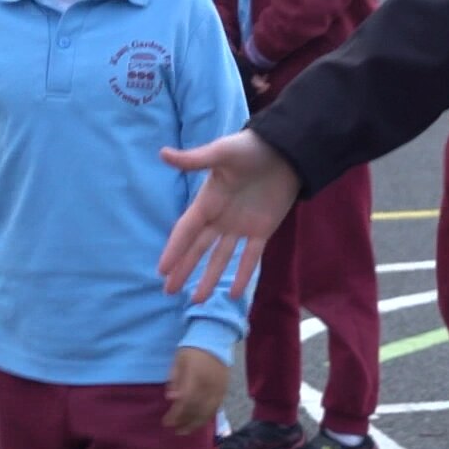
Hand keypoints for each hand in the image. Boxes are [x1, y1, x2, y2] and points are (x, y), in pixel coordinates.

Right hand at [159, 129, 300, 298]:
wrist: (287, 150)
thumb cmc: (250, 148)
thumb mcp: (222, 153)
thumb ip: (195, 160)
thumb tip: (163, 154)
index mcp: (208, 201)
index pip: (186, 231)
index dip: (174, 250)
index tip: (162, 270)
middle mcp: (221, 218)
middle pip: (198, 248)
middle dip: (183, 269)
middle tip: (168, 292)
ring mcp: (241, 226)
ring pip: (221, 257)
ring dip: (209, 278)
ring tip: (196, 300)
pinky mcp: (262, 230)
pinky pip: (251, 257)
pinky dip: (243, 275)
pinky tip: (234, 294)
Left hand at [162, 347, 229, 434]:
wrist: (215, 338)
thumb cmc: (192, 350)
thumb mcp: (178, 360)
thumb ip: (174, 379)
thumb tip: (171, 398)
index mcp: (195, 376)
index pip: (185, 401)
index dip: (176, 415)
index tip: (166, 422)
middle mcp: (208, 385)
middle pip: (196, 410)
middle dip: (184, 422)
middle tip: (174, 430)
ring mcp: (219, 388)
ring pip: (208, 412)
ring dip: (195, 424)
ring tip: (185, 431)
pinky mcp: (224, 390)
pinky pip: (216, 408)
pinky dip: (206, 418)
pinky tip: (198, 422)